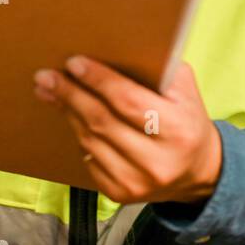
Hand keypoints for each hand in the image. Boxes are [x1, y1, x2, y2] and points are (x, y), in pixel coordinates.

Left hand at [32, 55, 221, 205]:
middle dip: (71, 94)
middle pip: (102, 121)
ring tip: (50, 91)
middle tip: (46, 75)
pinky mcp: (120, 194)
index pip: (128, 101)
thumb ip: (158, 69)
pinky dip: (78, 134)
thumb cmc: (186, 120)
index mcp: (177, 130)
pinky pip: (87, 159)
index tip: (74, 62)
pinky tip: (71, 116)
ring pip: (90, 140)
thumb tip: (111, 51)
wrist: (198, 171)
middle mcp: (158, 161)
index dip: (98, 80)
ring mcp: (137, 182)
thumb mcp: (184, 90)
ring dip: (68, 112)